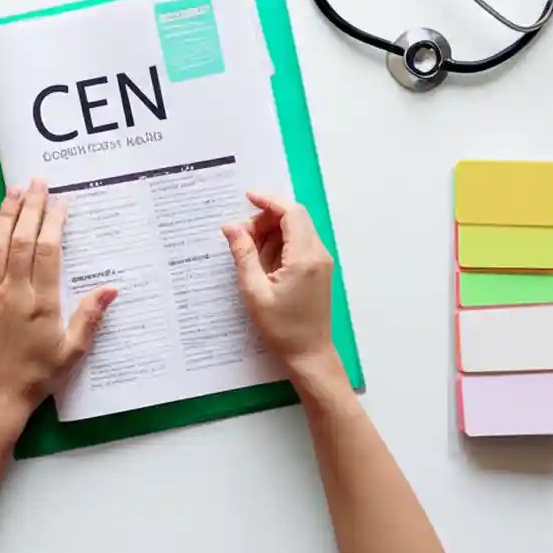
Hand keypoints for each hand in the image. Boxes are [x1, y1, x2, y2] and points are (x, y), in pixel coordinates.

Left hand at [0, 179, 117, 419]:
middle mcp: (13, 292)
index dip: (54, 223)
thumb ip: (90, 317)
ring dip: (7, 215)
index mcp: (40, 302)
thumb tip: (111, 289)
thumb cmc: (38, 374)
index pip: (46, 252)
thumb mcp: (73, 351)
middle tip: (38, 182)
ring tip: (15, 191)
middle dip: (31, 207)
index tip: (61, 202)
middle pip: (21, 240)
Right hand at [222, 192, 335, 375]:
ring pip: (297, 229)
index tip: (247, 197)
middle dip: (266, 218)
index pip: (291, 212)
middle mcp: (318, 254)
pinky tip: (263, 260)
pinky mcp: (319, 269)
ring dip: (272, 232)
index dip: (269, 200)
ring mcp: (322, 261)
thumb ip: (243, 255)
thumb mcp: (255, 291)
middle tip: (242, 236)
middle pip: (294, 217)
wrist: (309, 354)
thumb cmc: (282, 328)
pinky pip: (299, 244)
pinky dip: (280, 244)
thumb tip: (231, 227)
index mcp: (305, 257)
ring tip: (249, 252)